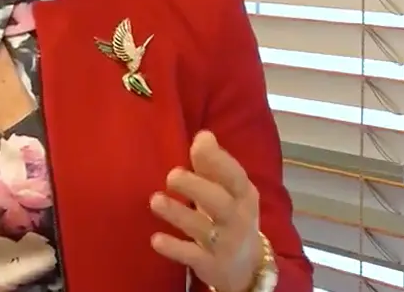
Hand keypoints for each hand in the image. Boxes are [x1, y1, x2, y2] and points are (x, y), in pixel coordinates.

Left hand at [150, 131, 262, 291]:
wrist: (248, 268)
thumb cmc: (230, 217)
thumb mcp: (228, 192)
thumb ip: (213, 165)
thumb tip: (203, 135)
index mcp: (244, 196)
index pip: (235, 176)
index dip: (218, 159)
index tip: (198, 143)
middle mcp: (237, 219)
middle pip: (220, 203)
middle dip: (196, 187)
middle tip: (172, 176)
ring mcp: (225, 244)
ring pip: (202, 229)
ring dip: (178, 214)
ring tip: (155, 200)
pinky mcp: (210, 265)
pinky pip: (192, 256)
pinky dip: (174, 248)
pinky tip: (156, 239)